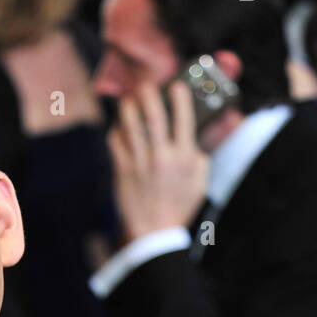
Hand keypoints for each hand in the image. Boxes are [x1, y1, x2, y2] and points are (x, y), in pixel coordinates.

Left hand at [109, 81, 209, 241]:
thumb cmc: (179, 206)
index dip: (180, 97)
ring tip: (128, 100)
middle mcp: (162, 157)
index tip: (176, 86)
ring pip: (130, 125)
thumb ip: (199, 156)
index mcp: (184, 157)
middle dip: (149, 94)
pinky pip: (116, 142)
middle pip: (154, 116)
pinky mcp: (123, 171)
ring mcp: (140, 163)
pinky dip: (117, 130)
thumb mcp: (200, 181)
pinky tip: (119, 127)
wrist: (154, 231)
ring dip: (128, 107)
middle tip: (146, 85)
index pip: (183, 118)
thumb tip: (192, 136)